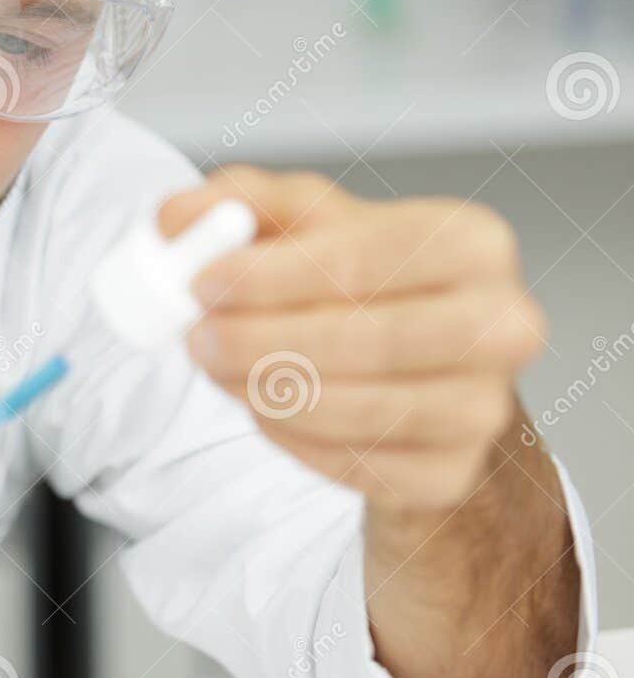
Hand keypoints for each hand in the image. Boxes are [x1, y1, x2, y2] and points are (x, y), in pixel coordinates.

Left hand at [161, 166, 546, 511]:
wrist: (410, 369)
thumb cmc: (358, 282)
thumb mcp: (299, 221)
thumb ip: (235, 203)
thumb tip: (174, 217)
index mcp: (472, 242)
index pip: (363, 258)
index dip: (272, 275)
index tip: (202, 282)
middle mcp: (503, 324)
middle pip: (368, 339)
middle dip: (262, 341)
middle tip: (197, 337)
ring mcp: (486, 406)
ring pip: (360, 409)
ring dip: (267, 392)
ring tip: (218, 369)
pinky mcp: (453, 473)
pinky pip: (355, 465)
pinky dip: (292, 439)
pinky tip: (265, 407)